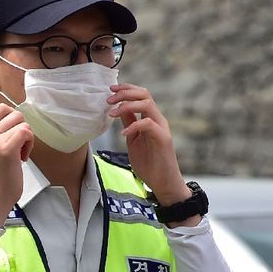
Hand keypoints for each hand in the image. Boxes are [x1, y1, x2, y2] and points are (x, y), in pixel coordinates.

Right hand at [0, 104, 33, 226]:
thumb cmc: (0, 171)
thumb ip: (1, 131)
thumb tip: (18, 116)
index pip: (2, 108)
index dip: (14, 118)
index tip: (14, 134)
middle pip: (15, 114)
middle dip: (22, 128)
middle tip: (19, 145)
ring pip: (23, 123)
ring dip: (27, 138)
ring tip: (20, 153)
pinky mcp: (6, 149)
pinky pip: (26, 132)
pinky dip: (29, 144)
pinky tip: (23, 156)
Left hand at [107, 83, 191, 205]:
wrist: (162, 182)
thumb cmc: (148, 163)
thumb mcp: (133, 140)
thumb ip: (129, 124)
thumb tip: (119, 109)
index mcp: (150, 118)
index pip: (141, 95)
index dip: (126, 89)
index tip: (110, 90)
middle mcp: (158, 120)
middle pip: (144, 94)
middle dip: (125, 92)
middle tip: (109, 99)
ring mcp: (162, 128)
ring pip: (147, 104)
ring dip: (127, 105)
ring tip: (111, 113)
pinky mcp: (163, 139)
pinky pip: (148, 124)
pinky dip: (133, 125)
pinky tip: (122, 133)